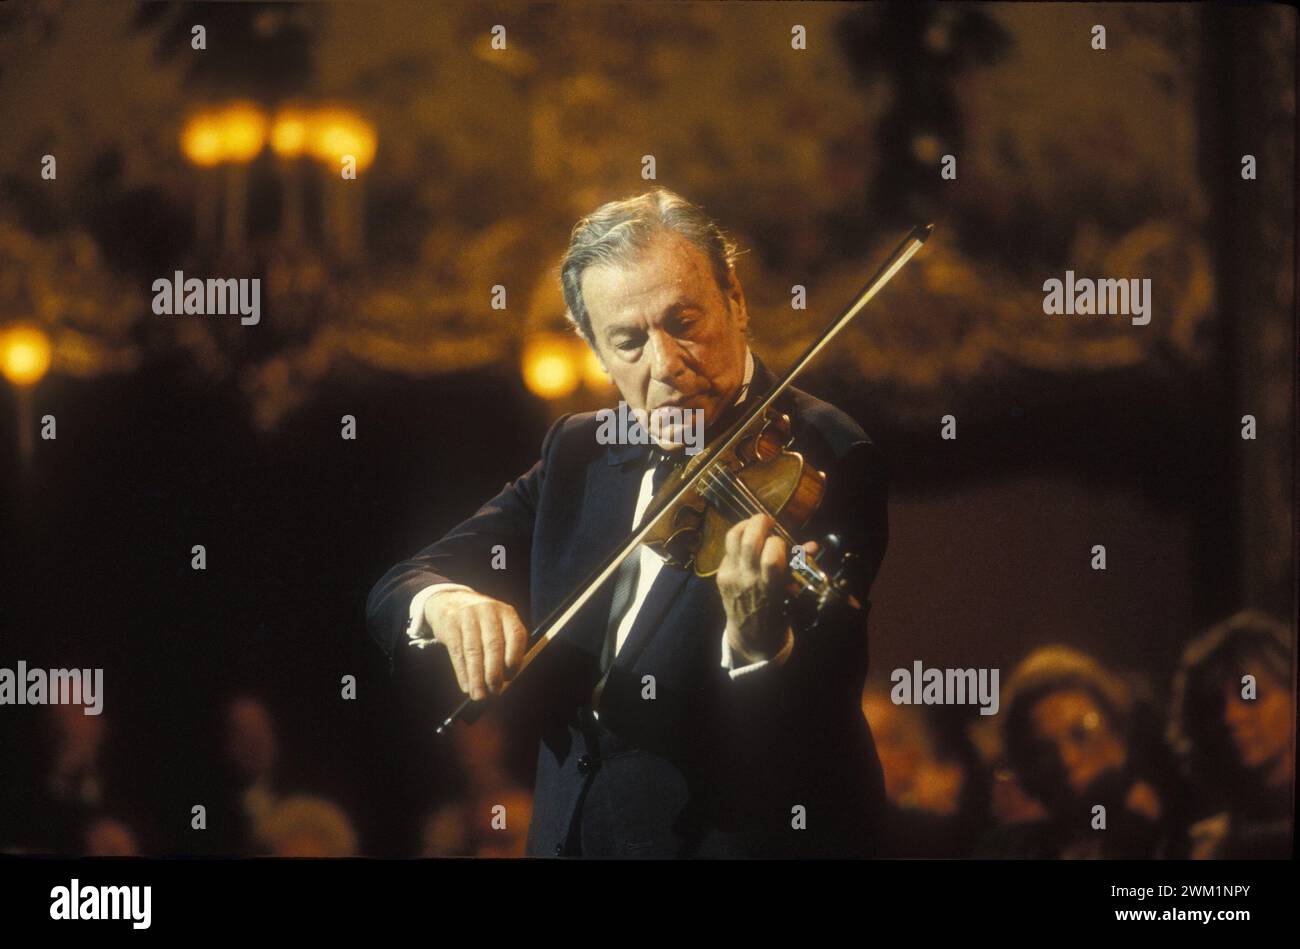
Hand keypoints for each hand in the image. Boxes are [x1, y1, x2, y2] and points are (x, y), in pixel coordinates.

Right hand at [424, 589, 527, 700]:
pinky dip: (462, 672)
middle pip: (493, 645)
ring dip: (477, 677)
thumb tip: (506, 679)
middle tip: (494, 691)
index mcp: (507, 613)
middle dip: (494, 673)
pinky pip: (457, 652)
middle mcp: (489, 611)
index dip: (515, 659)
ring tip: (478, 695)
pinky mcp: (450, 624)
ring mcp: (468, 616)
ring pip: (474, 651)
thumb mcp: (497, 625)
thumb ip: (505, 647)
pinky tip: (466, 685)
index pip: (516, 636)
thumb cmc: (481, 622)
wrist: (451, 601)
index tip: (510, 677)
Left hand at [716, 514, 816, 662]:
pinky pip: (728, 548)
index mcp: (769, 586)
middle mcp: (748, 579)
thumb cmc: (777, 613)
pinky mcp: (720, 575)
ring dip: (746, 525)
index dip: (778, 542)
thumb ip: (799, 567)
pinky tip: (747, 542)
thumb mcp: (792, 594)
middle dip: (760, 522)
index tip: (782, 543)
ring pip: (733, 537)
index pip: (772, 554)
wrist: (751, 635)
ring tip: (755, 525)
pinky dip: (738, 540)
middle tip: (768, 521)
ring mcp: (731, 576)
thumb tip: (813, 545)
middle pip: (749, 539)